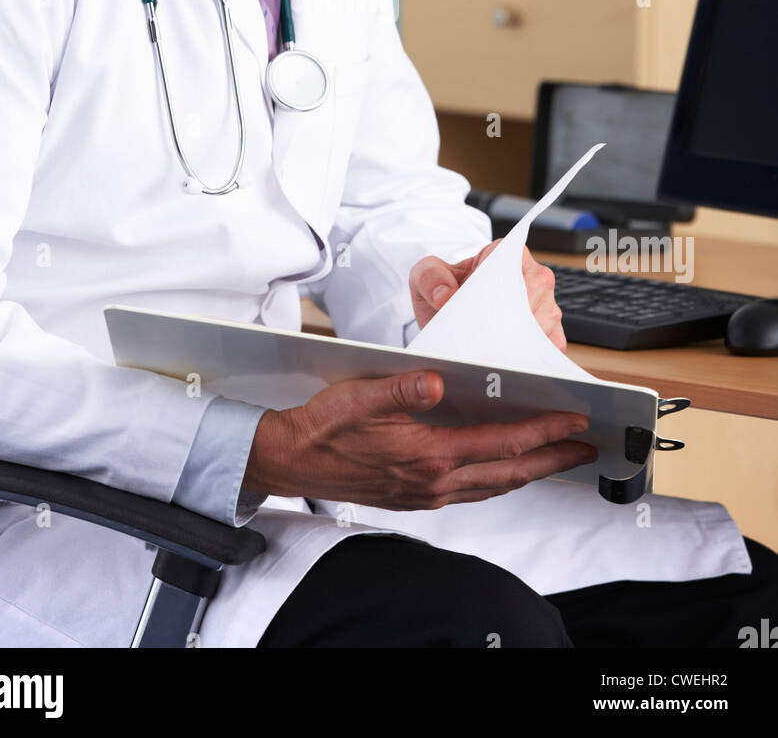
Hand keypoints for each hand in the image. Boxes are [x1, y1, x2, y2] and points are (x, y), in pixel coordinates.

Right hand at [242, 371, 595, 508]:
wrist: (291, 461)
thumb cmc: (324, 426)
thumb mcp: (359, 395)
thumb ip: (401, 388)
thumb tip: (436, 381)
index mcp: (427, 455)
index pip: (501, 444)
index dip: (543, 432)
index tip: (574, 421)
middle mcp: (433, 482)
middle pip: (509, 473)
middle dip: (552, 459)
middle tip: (586, 448)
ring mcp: (427, 494)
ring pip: (494, 486)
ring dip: (530, 472)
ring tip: (557, 457)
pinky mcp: (418, 497)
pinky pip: (473, 491)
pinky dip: (499, 479)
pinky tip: (506, 468)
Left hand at [409, 241, 566, 348]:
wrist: (448, 324)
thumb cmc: (442, 295)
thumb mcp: (424, 278)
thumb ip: (428, 276)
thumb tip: (445, 295)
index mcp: (505, 252)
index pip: (509, 262)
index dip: (494, 284)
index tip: (475, 305)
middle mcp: (533, 276)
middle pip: (531, 293)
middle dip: (506, 315)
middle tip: (479, 334)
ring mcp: (546, 306)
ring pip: (542, 322)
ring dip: (517, 339)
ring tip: (489, 350)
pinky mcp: (551, 334)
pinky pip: (550, 346)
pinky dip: (531, 358)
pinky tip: (507, 363)